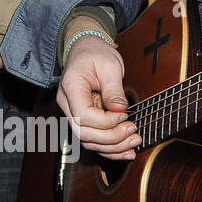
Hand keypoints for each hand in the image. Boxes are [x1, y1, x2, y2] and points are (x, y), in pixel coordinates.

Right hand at [58, 34, 139, 159]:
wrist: (85, 50)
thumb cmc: (95, 54)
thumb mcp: (109, 65)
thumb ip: (114, 89)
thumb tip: (120, 110)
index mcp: (71, 87)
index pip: (83, 115)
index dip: (106, 121)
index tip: (125, 114)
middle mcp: (67, 103)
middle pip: (83, 133)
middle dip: (111, 138)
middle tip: (133, 130)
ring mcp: (72, 113)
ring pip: (87, 141)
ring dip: (112, 147)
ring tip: (134, 141)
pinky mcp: (82, 119)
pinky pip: (93, 140)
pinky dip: (110, 149)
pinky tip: (126, 151)